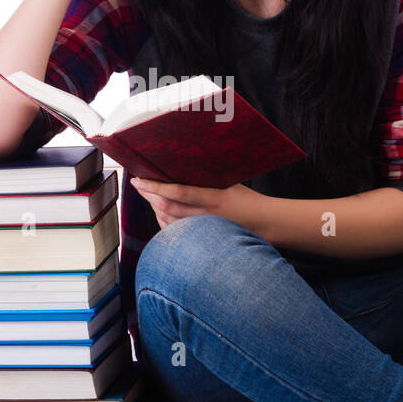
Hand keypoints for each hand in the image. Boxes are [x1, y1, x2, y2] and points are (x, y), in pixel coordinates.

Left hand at [130, 176, 262, 231]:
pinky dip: (162, 221)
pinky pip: (175, 231)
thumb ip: (208, 176)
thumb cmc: (248, 199)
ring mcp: (202, 230)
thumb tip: (186, 162)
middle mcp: (206, 216)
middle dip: (148, 195)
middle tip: (138, 184)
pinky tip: (159, 212)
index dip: (155, 187)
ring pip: (168, 220)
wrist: (264, 223)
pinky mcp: (201, 239)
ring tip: (146, 195)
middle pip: (166, 207)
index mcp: (213, 198)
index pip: (177, 193)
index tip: (140, 180)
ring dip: (153, 207)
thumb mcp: (231, 181)